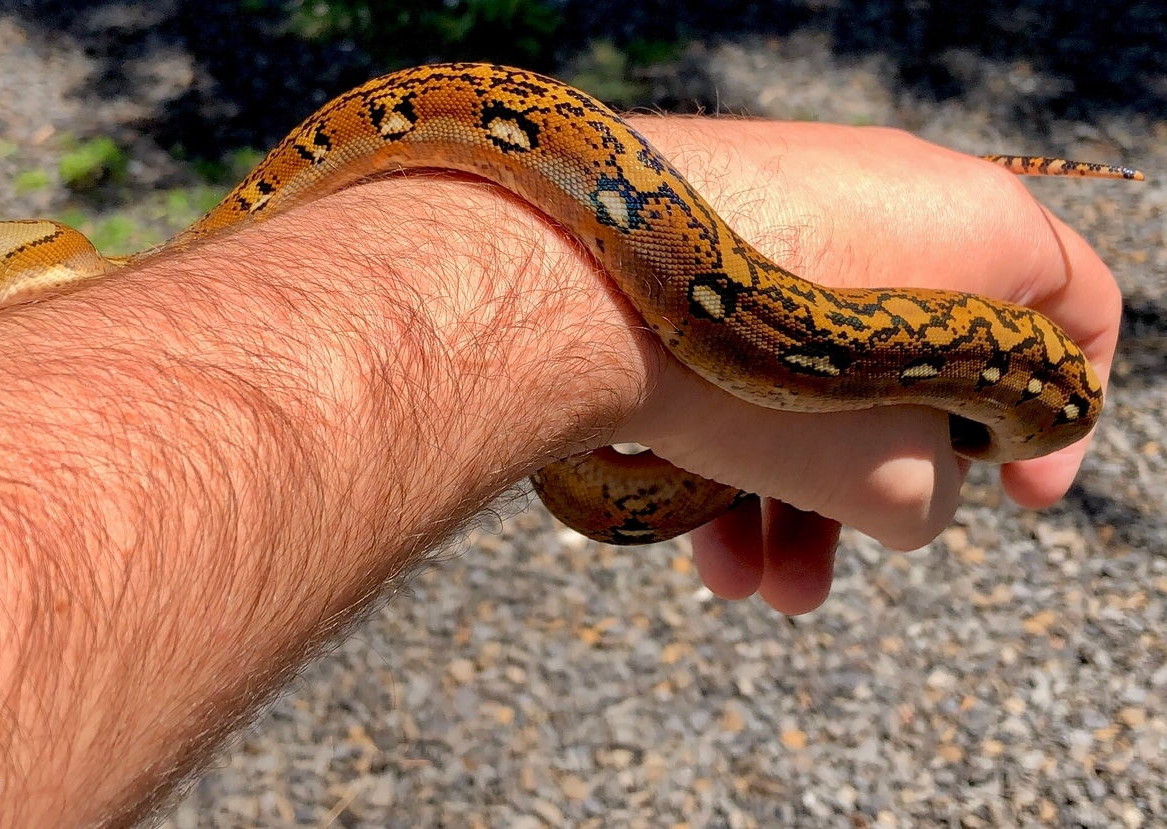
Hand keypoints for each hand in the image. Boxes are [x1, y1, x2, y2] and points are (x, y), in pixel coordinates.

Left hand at [615, 120, 1121, 613]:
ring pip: (807, 370)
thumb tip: (905, 497)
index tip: (1016, 495)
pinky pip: (734, 339)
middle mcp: (883, 189)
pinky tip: (682, 523)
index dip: (1058, 420)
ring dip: (782, 491)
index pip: (1074, 313)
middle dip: (869, 492)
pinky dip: (721, 427)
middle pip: (911, 365)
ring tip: (746, 583)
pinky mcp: (689, 226)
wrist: (575, 284)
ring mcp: (779, 199)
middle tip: (827, 569)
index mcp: (978, 225)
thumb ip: (928, 494)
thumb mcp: (884, 470)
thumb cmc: (760, 369)